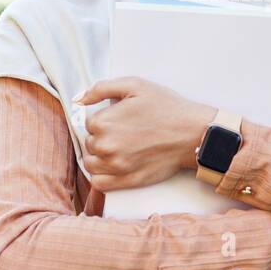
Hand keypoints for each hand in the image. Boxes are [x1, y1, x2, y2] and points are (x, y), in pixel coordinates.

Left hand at [74, 76, 215, 191]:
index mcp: (103, 122)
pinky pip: (99, 183)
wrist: (192, 133)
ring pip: (91, 163)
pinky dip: (102, 175)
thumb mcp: (134, 85)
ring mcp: (116, 166)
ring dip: (100, 156)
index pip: (89, 123)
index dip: (104, 119)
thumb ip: (100, 88)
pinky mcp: (126, 181)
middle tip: (124, 132)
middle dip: (102, 137)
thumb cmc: (166, 107)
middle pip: (90, 143)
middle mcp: (106, 146)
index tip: (121, 119)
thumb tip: (78, 99)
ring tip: (120, 149)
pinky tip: (115, 166)